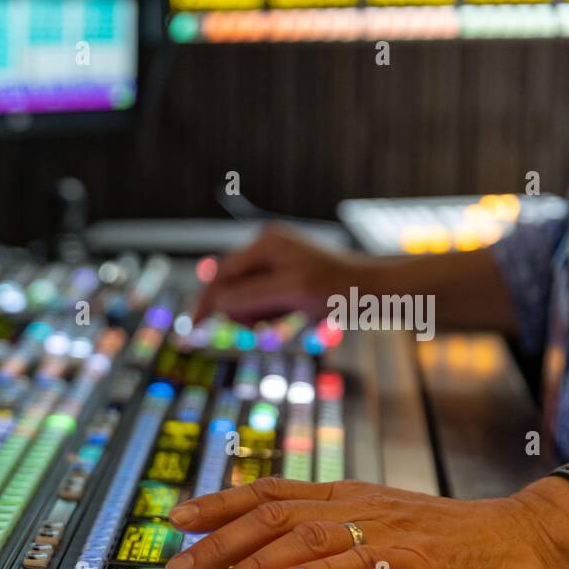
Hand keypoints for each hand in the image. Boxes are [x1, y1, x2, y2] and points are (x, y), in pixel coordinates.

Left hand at [164, 476, 568, 568]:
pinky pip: (357, 565)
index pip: (268, 492)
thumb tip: (276, 563)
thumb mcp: (379, 530)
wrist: (524, 541)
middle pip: (270, 515)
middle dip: (217, 541)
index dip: (219, 503)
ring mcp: (381, 530)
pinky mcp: (412, 561)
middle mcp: (354, 505)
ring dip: (252, 563)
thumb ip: (329, 540)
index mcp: (344, 496)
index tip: (177, 518)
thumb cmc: (452, 542)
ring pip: (302, 538)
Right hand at [193, 224, 377, 324]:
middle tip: (265, 324)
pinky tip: (288, 314)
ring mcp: (276, 258)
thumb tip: (216, 301)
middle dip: (242, 309)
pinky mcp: (284, 272)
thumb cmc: (338, 289)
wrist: (374, 289)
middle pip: (232, 285)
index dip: (208, 301)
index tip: (194, 326)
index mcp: (265, 243)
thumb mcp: (290, 292)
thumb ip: (250, 295)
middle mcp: (267, 245)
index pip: (223, 274)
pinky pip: (261, 296)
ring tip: (284, 317)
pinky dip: (268, 310)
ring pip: (245, 294)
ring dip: (257, 313)